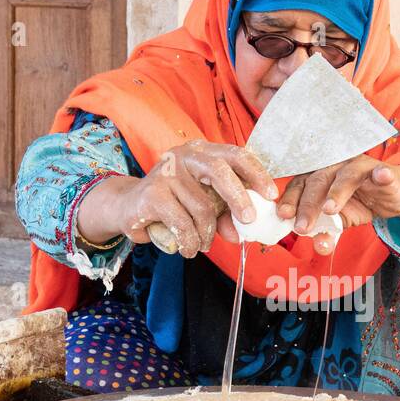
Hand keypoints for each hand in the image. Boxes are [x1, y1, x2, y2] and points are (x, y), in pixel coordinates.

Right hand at [79, 140, 276, 257]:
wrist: (128, 207)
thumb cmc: (174, 204)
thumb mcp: (203, 204)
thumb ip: (224, 214)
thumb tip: (241, 232)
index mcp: (203, 151)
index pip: (236, 154)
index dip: (256, 173)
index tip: (271, 194)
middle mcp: (185, 155)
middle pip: (221, 172)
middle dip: (238, 199)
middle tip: (248, 221)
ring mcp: (167, 172)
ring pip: (203, 207)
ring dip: (206, 235)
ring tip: (202, 245)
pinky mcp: (153, 192)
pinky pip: (183, 223)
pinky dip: (190, 241)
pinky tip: (189, 249)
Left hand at [276, 155, 399, 253]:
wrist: (390, 196)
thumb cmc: (359, 203)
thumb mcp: (339, 220)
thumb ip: (327, 232)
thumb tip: (320, 246)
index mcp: (319, 176)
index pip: (300, 185)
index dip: (291, 199)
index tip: (284, 215)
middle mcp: (336, 167)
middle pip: (318, 182)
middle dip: (309, 205)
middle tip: (303, 227)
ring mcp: (360, 167)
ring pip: (346, 176)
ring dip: (337, 192)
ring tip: (330, 209)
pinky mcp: (382, 172)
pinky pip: (382, 172)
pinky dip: (382, 175)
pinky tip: (382, 177)